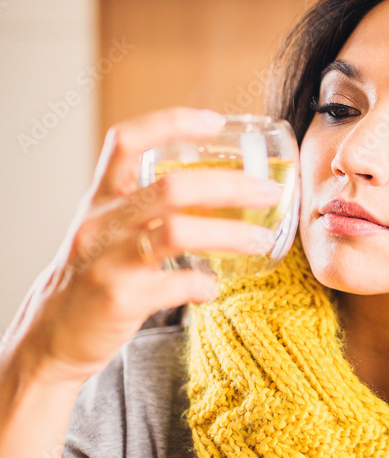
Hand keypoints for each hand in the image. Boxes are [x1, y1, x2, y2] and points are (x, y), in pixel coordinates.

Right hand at [6, 107, 281, 384]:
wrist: (50, 336)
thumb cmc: (90, 278)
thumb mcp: (107, 231)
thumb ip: (147, 210)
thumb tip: (218, 197)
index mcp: (99, 199)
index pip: (127, 141)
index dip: (171, 123)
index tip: (215, 121)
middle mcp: (101, 223)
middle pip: (173, 187)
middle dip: (231, 186)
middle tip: (268, 192)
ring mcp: (109, 261)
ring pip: (178, 233)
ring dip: (230, 235)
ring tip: (261, 241)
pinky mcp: (120, 299)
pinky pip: (177, 284)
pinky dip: (204, 285)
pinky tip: (212, 289)